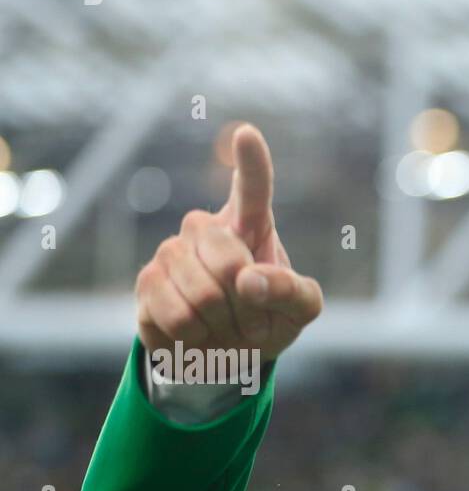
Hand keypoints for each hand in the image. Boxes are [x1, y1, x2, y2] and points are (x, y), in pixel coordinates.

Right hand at [135, 123, 321, 361]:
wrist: (227, 355)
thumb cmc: (268, 319)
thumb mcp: (300, 310)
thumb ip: (294, 292)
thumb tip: (249, 281)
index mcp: (250, 225)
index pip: (252, 188)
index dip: (251, 164)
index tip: (247, 135)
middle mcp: (205, 229)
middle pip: (230, 265)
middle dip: (248, 307)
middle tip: (251, 319)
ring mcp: (170, 253)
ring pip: (203, 297)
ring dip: (222, 326)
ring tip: (222, 325)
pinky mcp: (147, 284)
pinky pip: (176, 318)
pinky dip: (196, 339)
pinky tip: (195, 334)